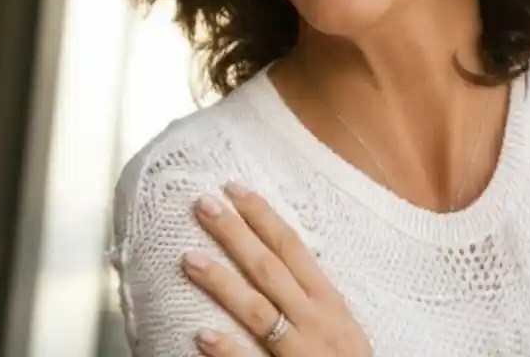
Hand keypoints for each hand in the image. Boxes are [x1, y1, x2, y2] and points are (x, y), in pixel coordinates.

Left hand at [181, 181, 370, 356]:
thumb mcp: (339, 321)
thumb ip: (310, 293)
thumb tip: (273, 254)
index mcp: (328, 301)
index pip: (292, 248)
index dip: (262, 216)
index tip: (234, 189)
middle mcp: (314, 320)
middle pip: (268, 269)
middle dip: (236, 235)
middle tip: (203, 204)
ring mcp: (300, 351)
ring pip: (258, 311)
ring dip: (223, 283)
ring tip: (189, 259)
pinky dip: (229, 350)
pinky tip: (202, 335)